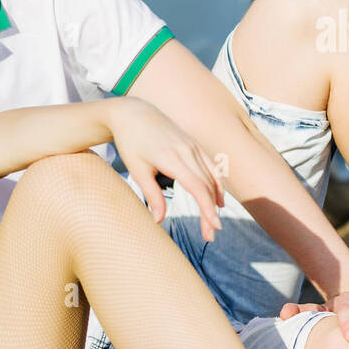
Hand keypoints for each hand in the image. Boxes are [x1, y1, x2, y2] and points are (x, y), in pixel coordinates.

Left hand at [108, 97, 224, 241]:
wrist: (133, 113)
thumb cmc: (131, 142)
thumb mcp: (137, 170)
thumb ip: (151, 194)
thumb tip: (158, 221)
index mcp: (172, 157)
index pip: (197, 186)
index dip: (206, 208)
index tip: (213, 227)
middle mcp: (187, 150)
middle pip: (206, 186)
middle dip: (210, 212)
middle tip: (210, 236)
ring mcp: (192, 146)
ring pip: (210, 177)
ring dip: (214, 201)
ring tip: (213, 223)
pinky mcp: (193, 144)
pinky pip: (210, 166)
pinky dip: (216, 184)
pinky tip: (217, 200)